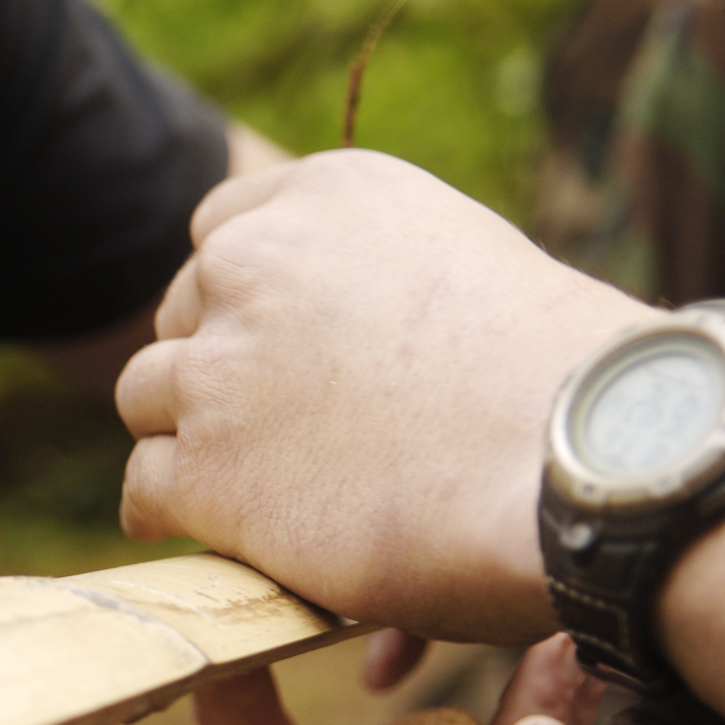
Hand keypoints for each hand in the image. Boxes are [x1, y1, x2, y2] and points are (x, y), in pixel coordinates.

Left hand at [114, 150, 659, 643]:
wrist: (583, 464)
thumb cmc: (564, 382)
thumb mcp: (464, 264)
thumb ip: (374, 282)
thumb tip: (336, 341)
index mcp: (325, 194)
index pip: (224, 232)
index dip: (242, 299)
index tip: (270, 344)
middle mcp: (252, 264)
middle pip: (181, 316)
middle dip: (214, 365)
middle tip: (262, 423)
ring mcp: (217, 369)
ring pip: (146, 396)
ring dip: (184, 434)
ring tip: (238, 479)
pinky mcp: (202, 470)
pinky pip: (141, 487)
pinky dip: (168, 512)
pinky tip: (198, 530)